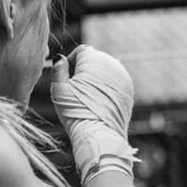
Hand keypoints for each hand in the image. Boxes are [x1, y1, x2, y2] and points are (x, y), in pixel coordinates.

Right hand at [50, 45, 136, 184]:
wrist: (99, 134)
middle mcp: (111, 62)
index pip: (81, 51)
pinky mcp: (128, 88)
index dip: (71, 63)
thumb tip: (60, 59)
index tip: (66, 78)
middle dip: (84, 71)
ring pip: (105, 71)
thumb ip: (58, 69)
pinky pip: (114, 82)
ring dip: (95, 79)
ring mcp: (122, 75)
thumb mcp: (59, 89)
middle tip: (74, 90)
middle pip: (94, 60)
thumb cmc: (76, 111)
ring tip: (86, 98)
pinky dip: (106, 88)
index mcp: (93, 59)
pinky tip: (97, 103)